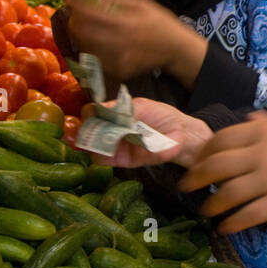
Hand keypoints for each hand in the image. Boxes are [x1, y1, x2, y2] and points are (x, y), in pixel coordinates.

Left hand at [65, 0, 201, 82]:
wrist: (176, 49)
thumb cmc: (160, 23)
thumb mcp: (143, 4)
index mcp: (125, 22)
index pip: (91, 12)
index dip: (76, 3)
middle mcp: (119, 42)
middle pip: (83, 32)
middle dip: (74, 21)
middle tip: (74, 14)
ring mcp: (118, 58)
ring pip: (86, 48)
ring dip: (80, 36)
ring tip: (84, 27)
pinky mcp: (119, 70)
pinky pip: (97, 60)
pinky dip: (92, 49)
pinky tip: (97, 42)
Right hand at [91, 97, 211, 168]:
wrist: (182, 135)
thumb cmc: (163, 116)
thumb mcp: (143, 107)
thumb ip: (123, 108)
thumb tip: (102, 106)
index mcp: (115, 113)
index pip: (93, 111)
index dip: (88, 113)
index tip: (88, 114)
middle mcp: (111, 129)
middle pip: (88, 131)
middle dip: (84, 131)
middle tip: (84, 131)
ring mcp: (115, 146)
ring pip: (92, 147)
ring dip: (90, 145)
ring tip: (95, 141)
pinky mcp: (122, 160)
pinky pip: (105, 160)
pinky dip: (103, 156)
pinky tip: (109, 151)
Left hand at [177, 113, 266, 233]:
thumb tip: (252, 118)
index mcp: (266, 129)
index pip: (222, 139)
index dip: (204, 152)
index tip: (197, 160)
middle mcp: (261, 152)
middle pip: (216, 165)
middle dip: (196, 177)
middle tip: (187, 186)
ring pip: (228, 193)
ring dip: (212, 204)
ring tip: (206, 210)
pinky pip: (248, 215)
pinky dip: (233, 223)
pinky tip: (225, 227)